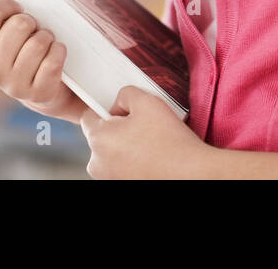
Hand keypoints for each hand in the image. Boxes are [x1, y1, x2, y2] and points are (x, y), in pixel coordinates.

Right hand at [0, 0, 73, 119]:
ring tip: (43, 44)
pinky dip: (59, 52)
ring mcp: (15, 84)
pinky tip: (53, 56)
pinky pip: (54, 58)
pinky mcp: (39, 93)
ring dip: (48, 37)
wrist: (41, 92)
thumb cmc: (17, 55)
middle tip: (32, 32)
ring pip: (39, 41)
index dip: (9, 6)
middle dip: (32, 22)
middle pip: (20, 24)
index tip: (17, 11)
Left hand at [80, 86, 212, 178]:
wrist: (187, 173)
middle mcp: (96, 162)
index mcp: (98, 139)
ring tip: (152, 143)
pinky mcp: (120, 184)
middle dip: (119, 128)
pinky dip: (133, 160)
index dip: (108, 108)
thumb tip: (119, 102)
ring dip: (127, 145)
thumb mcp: (148, 102)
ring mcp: (107, 177)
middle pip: (101, 135)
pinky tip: (152, 156)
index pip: (89, 116)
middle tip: (145, 126)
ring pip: (112, 152)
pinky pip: (121, 166)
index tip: (126, 111)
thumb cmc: (169, 142)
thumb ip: (127, 94)